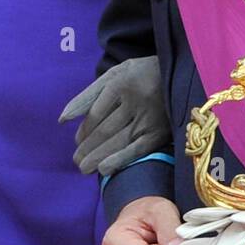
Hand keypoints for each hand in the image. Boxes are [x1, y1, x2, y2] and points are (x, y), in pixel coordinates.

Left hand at [61, 56, 169, 176]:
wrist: (180, 74)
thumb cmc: (141, 74)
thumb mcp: (115, 74)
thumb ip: (89, 95)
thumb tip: (63, 119)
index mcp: (121, 82)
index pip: (96, 113)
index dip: (84, 131)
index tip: (77, 141)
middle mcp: (135, 100)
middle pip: (105, 130)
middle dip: (88, 148)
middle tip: (76, 161)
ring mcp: (149, 117)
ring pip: (119, 141)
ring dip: (98, 157)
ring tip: (84, 168)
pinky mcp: (161, 132)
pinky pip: (138, 150)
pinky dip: (120, 160)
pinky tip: (104, 169)